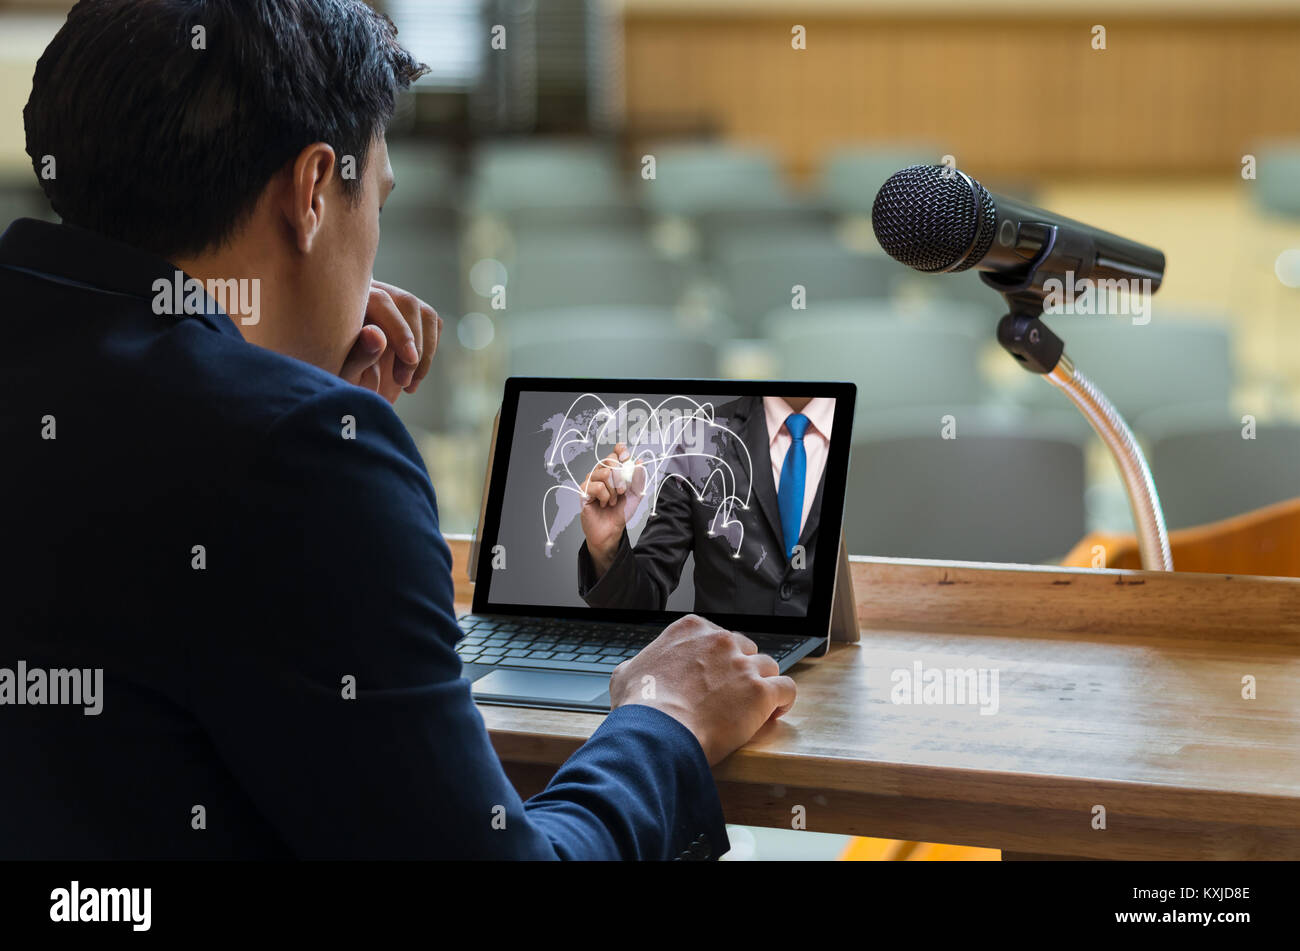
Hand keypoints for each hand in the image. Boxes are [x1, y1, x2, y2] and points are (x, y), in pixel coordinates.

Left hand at [339, 280, 440, 403]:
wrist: (338, 378)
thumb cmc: (333, 373)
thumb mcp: (340, 369)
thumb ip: (358, 354)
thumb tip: (376, 335)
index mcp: (347, 299)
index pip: (381, 301)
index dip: (399, 329)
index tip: (410, 359)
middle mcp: (371, 292)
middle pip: (407, 304)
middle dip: (414, 344)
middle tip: (402, 380)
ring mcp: (393, 302)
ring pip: (425, 314)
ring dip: (426, 351)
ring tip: (407, 383)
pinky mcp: (410, 316)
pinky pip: (431, 325)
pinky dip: (430, 352)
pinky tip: (413, 377)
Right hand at [578, 442, 645, 574]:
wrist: (612, 529)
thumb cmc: (621, 511)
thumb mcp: (636, 494)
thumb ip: (638, 478)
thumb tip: (639, 462)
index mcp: (614, 471)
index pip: (615, 452)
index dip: (620, 450)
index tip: (626, 457)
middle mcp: (601, 473)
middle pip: (609, 460)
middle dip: (620, 476)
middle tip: (623, 491)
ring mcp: (591, 481)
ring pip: (604, 473)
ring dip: (613, 490)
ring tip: (613, 501)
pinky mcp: (584, 491)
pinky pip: (597, 486)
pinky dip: (605, 497)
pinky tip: (604, 504)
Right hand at [609, 614, 795, 765]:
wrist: (659, 731)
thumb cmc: (641, 706)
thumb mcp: (626, 674)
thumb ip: (639, 664)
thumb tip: (636, 671)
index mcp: (690, 629)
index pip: (716, 637)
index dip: (718, 659)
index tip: (715, 677)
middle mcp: (720, 640)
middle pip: (745, 649)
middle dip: (741, 670)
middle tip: (731, 694)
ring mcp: (742, 665)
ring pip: (768, 667)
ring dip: (762, 684)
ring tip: (754, 706)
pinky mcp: (760, 691)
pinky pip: (786, 688)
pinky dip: (783, 700)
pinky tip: (775, 711)